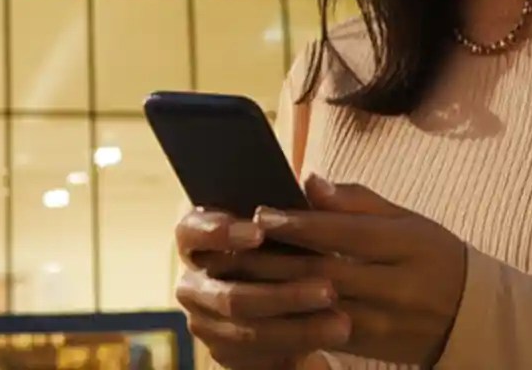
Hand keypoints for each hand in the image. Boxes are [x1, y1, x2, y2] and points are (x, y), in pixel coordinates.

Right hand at [174, 207, 351, 369]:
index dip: (218, 232)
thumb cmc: (294, 249)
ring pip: (246, 330)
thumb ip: (311, 205)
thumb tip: (312, 180)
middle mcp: (194, 282)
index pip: (190, 231)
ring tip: (341, 321)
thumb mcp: (304, 226)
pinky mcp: (224, 353)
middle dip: (282, 293)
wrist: (300, 302)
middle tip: (328, 289)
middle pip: (229, 294)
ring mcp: (206, 322)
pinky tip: (328, 342)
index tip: (258, 232)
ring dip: (296, 327)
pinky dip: (294, 348)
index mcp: (199, 239)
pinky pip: (255, 358)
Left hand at [248, 176, 467, 366]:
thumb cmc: (432, 256)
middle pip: (325, 273)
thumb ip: (357, 201)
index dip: (302, 224)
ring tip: (235, 274)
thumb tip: (310, 180)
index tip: (263, 214)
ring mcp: (384, 322)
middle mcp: (398, 286)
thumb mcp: (407, 220)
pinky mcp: (370, 347)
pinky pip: (321, 333)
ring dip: (271, 292)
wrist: (472, 318)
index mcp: (408, 245)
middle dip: (274, 260)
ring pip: (317, 308)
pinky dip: (287, 318)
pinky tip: (258, 304)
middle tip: (232, 246)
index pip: (346, 233)